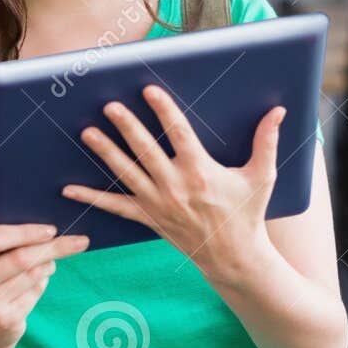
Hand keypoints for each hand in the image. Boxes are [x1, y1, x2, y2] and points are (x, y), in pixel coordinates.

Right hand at [0, 223, 88, 347]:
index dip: (26, 232)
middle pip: (20, 259)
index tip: (52, 230)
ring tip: (49, 262)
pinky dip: (42, 282)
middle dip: (53, 248)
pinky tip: (38, 282)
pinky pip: (35, 293)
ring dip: (48, 265)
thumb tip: (48, 229)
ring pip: (32, 275)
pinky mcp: (5, 320)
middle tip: (80, 241)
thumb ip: (3, 244)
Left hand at [62, 85, 284, 283]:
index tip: (148, 90)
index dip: (163, 110)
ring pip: (126, 173)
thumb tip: (279, 111)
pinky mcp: (148, 218)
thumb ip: (267, 142)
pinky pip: (115, 207)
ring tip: (87, 133)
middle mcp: (176, 186)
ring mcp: (158, 203)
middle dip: (126, 126)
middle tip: (109, 106)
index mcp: (201, 172)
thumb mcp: (261, 177)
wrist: (233, 257)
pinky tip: (69, 189)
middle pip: (145, 150)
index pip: (178, 133)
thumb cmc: (248, 214)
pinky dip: (91, 199)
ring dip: (105, 153)